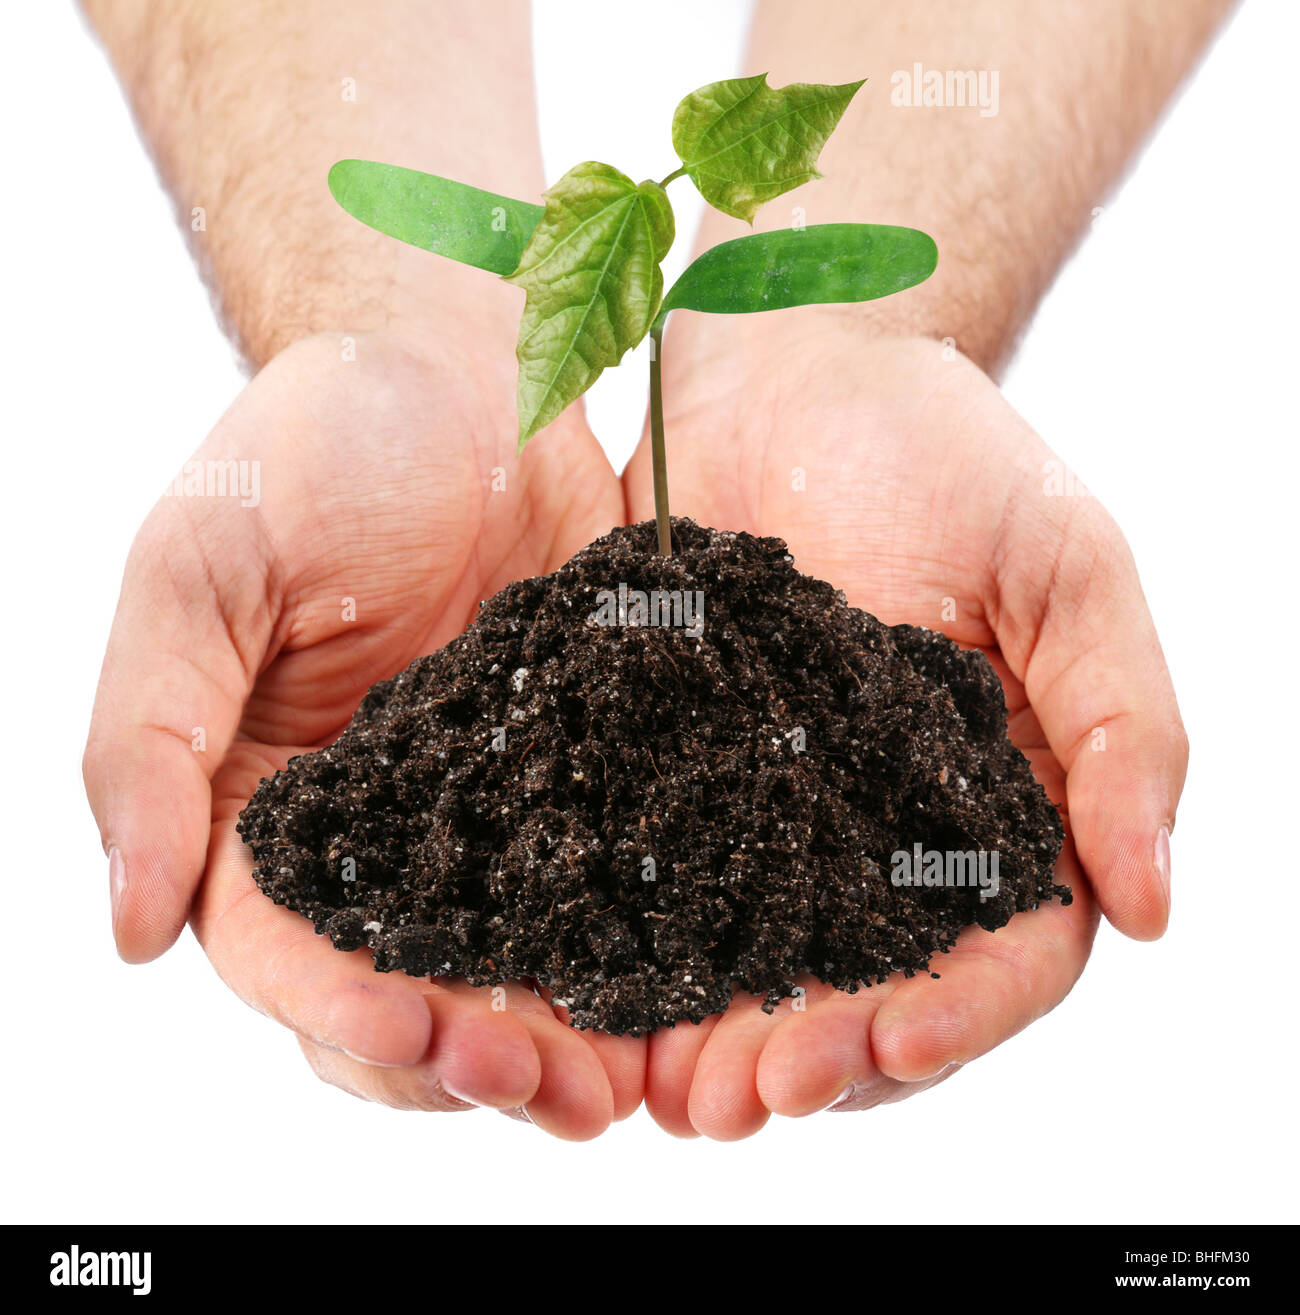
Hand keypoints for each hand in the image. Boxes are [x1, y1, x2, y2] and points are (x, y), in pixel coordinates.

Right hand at [83, 330, 641, 1139]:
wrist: (464, 368)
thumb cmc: (311, 448)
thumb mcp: (198, 573)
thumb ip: (150, 745)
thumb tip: (129, 932)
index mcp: (264, 809)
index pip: (286, 951)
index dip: (342, 1010)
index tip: (416, 1039)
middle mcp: (378, 835)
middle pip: (409, 988)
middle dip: (469, 1056)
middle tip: (553, 1093)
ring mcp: (492, 811)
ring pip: (515, 963)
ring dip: (564, 1036)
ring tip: (625, 1085)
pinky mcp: (586, 771)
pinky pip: (610, 881)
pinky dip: (639, 947)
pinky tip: (689, 990)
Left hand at [624, 327, 1186, 1138]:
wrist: (790, 364)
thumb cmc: (946, 450)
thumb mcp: (1066, 567)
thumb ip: (1123, 726)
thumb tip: (1159, 905)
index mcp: (998, 808)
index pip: (1003, 954)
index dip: (954, 1018)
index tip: (887, 1048)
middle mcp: (883, 834)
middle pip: (868, 989)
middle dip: (814, 1058)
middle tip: (737, 1102)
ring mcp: (771, 812)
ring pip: (757, 963)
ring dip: (716, 1037)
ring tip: (663, 1090)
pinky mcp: (671, 771)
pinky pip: (655, 878)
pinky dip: (634, 947)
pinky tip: (594, 993)